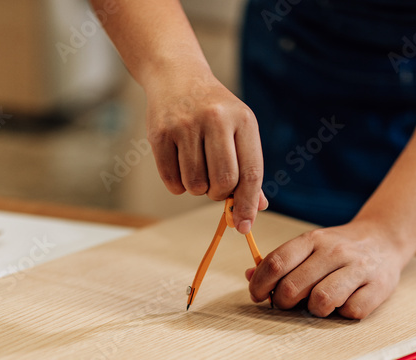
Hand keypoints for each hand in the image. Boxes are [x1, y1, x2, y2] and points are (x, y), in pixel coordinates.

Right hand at [144, 70, 267, 233]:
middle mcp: (216, 119)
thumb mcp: (239, 130)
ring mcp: (185, 125)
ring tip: (197, 169)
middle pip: (224, 182)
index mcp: (243, 120)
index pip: (251, 173)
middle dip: (220, 195)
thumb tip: (255, 211)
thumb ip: (249, 169)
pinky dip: (177, 185)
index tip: (244, 226)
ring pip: (196, 184)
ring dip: (197, 188)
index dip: (248, 204)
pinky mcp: (160, 133)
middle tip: (216, 186)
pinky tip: (180, 166)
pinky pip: (171, 180)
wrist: (177, 76)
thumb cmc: (215, 112)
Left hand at [245, 221, 409, 318]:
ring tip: (318, 304)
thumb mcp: (310, 245)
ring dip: (314, 310)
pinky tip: (344, 304)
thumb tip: (250, 276)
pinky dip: (343, 313)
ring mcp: (358, 268)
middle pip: (293, 286)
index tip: (257, 295)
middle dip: (283, 302)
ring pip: (322, 300)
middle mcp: (335, 251)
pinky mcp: (379, 286)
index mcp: (313, 240)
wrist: (385, 238)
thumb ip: (281, 261)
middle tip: (288, 303)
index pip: (276, 263)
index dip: (260, 284)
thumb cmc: (339, 249)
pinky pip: (351, 311)